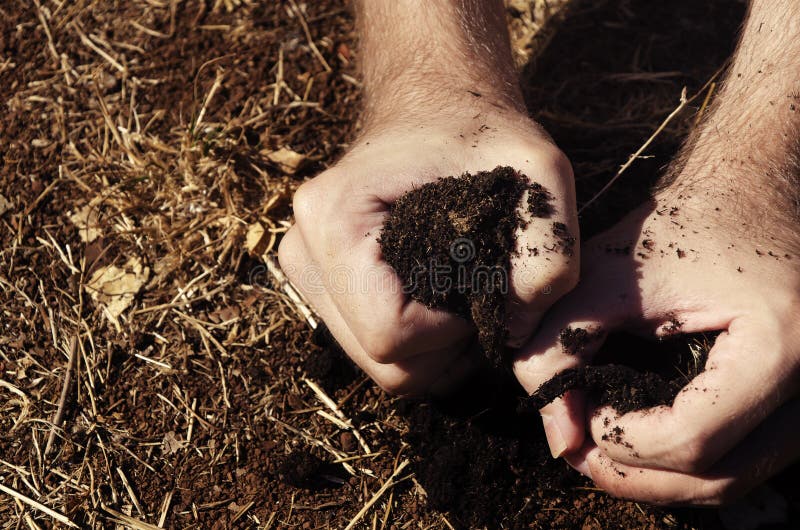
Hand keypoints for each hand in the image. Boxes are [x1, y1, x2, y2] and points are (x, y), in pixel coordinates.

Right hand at [278, 107, 578, 395]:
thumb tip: (515, 332)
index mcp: (334, 220)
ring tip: (462, 287)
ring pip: (378, 364)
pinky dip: (418, 340)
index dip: (452, 329)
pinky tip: (439, 293)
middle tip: (479, 290)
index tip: (481, 282)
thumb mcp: (539, 171)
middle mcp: (302, 250)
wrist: (433, 105)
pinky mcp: (319, 283)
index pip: (389, 335)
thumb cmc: (480, 132)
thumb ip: (550, 255)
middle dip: (447, 345)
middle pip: (381, 362)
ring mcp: (304, 271)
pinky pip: (373, 349)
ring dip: (436, 347)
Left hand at [514, 185, 799, 503]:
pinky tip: (642, 435)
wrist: (757, 187)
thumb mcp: (608, 273)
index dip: (619, 438)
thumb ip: (559, 344)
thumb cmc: (687, 218)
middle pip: (719, 477)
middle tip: (577, 450)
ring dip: (660, 477)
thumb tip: (554, 432)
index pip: (692, 440)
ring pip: (736, 479)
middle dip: (634, 473)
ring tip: (601, 444)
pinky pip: (748, 459)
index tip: (577, 408)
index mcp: (783, 343)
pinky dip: (690, 463)